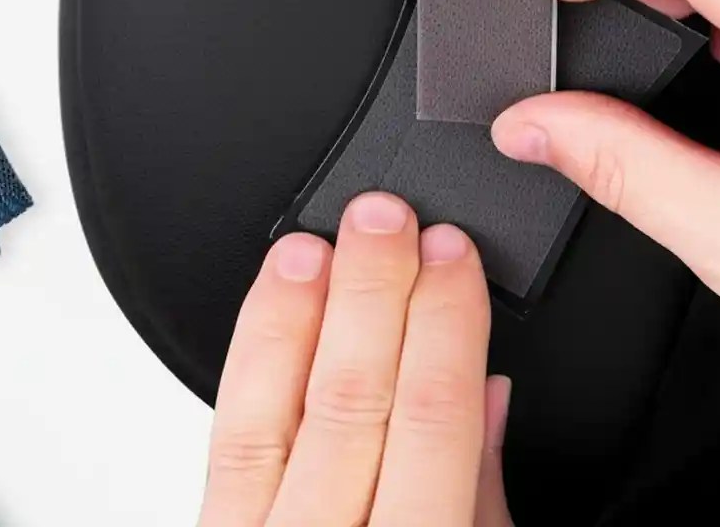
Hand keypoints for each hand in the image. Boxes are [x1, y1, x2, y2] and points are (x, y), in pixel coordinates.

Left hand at [197, 193, 512, 526]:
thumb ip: (482, 498)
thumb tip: (488, 390)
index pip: (436, 417)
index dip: (448, 322)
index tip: (454, 256)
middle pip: (352, 398)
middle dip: (374, 294)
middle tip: (387, 221)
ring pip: (273, 411)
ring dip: (301, 312)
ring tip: (320, 241)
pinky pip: (230, 435)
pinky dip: (253, 355)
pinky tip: (275, 299)